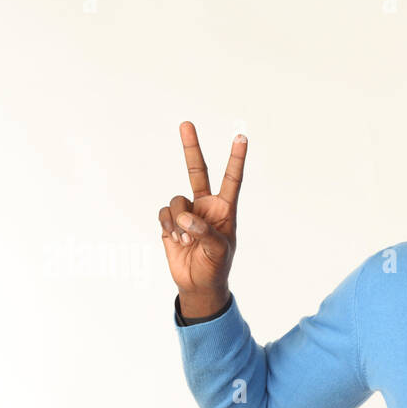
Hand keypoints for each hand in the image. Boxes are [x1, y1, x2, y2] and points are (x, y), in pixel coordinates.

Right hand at [157, 121, 245, 315]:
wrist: (198, 284)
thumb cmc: (216, 267)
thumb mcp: (219, 251)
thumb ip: (205, 232)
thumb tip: (186, 218)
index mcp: (225, 210)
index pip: (232, 179)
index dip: (236, 158)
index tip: (241, 137)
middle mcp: (206, 206)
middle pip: (197, 171)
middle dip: (191, 148)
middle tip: (186, 124)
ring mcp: (187, 212)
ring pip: (176, 199)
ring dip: (178, 219)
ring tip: (185, 239)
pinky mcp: (170, 222)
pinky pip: (164, 213)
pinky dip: (168, 225)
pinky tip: (175, 240)